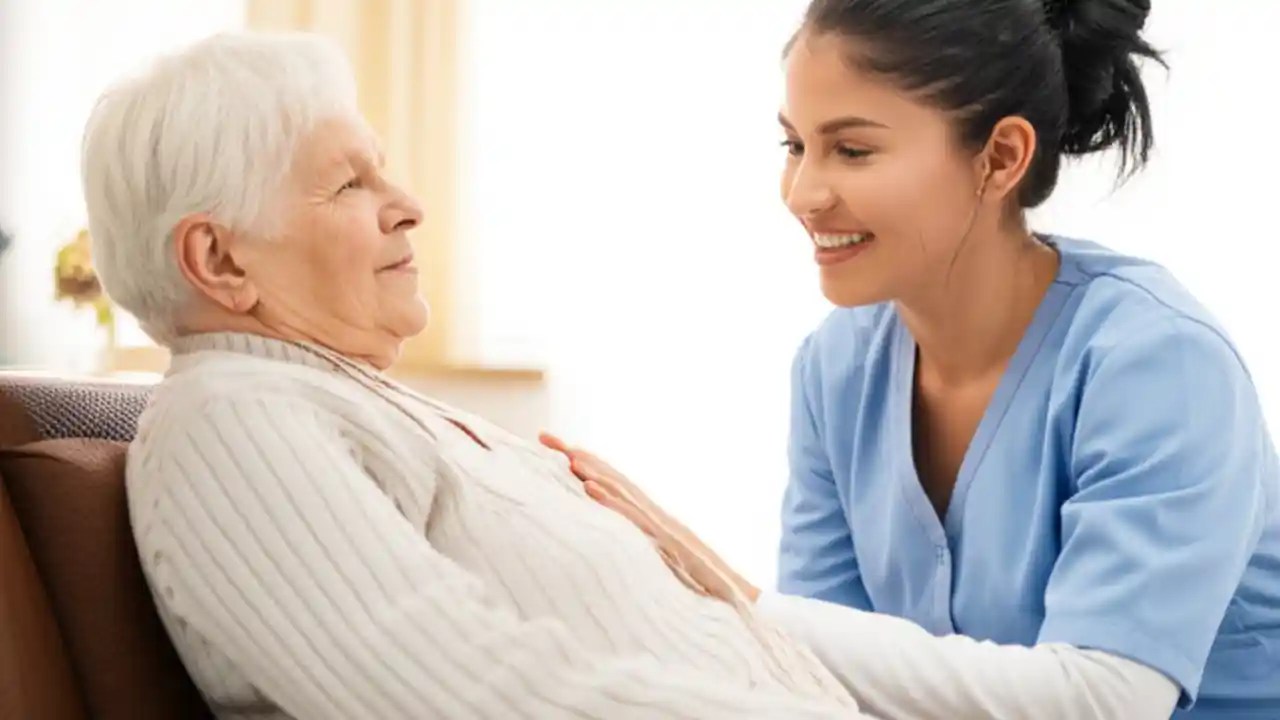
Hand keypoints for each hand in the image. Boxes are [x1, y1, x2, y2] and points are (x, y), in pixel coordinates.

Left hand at [539, 432, 760, 605]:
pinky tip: (589, 489)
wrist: (737, 600)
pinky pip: (633, 519)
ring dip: (592, 471)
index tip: (555, 448)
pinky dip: (611, 501)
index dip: (585, 465)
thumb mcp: (662, 565)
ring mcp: (661, 526)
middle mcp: (655, 515)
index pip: (613, 485)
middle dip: (577, 456)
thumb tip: (614, 545)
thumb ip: (640, 549)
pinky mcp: (667, 542)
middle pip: (612, 479)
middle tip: (545, 436)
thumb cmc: (700, 588)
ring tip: (565, 453)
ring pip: (621, 492)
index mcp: (650, 520)